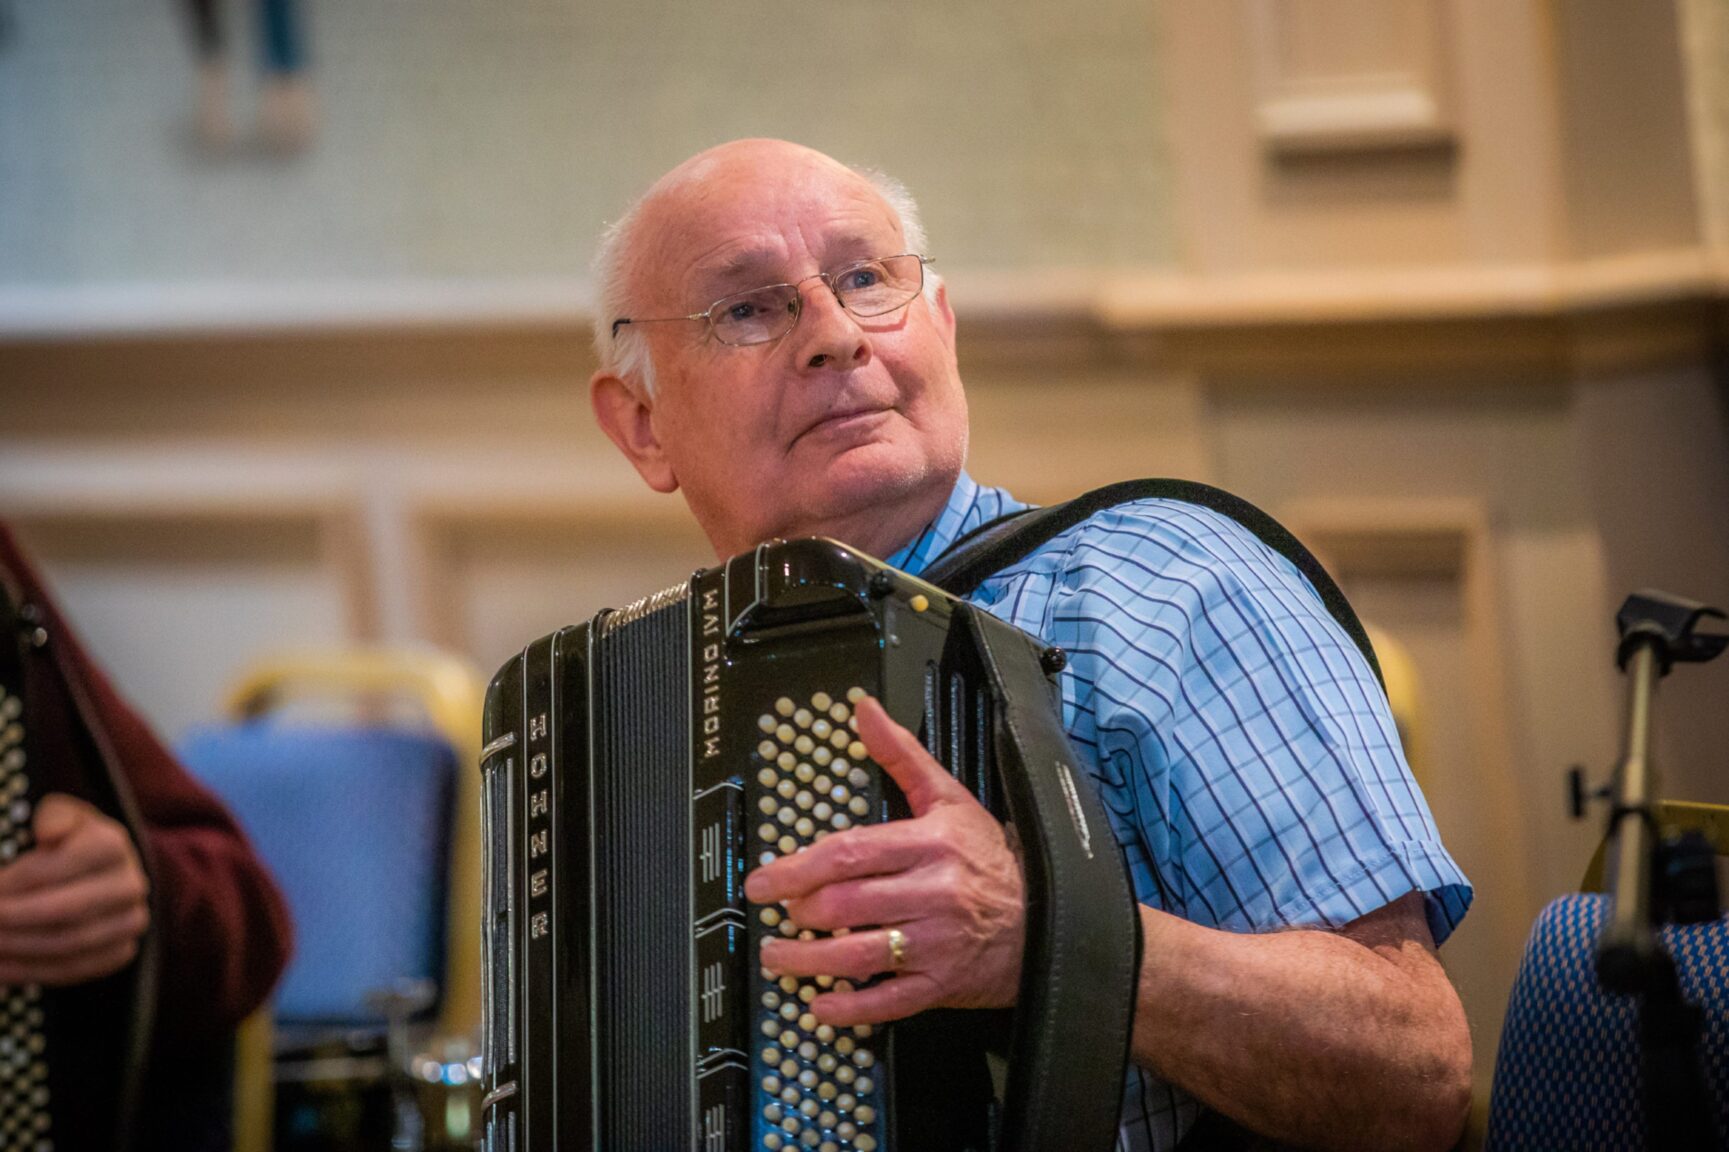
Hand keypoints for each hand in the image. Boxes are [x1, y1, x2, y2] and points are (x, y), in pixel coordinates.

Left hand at [0, 794, 149, 985]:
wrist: (102, 874)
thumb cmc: (69, 842)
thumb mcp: (60, 816)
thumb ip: (53, 815)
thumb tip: (48, 833)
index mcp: (113, 844)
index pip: (55, 868)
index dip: (13, 882)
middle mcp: (130, 884)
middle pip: (62, 911)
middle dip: (12, 920)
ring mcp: (131, 920)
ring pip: (67, 944)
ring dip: (17, 948)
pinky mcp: (122, 950)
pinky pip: (75, 969)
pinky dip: (32, 972)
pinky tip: (2, 968)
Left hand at [744, 696, 1024, 1026]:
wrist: (1047, 917)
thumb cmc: (988, 858)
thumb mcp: (948, 798)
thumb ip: (901, 755)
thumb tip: (863, 711)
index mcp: (931, 843)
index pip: (851, 852)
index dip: (798, 868)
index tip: (764, 880)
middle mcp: (933, 893)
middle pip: (846, 904)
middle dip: (800, 912)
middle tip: (779, 914)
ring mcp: (937, 943)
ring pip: (858, 955)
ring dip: (808, 960)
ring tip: (779, 958)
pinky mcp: (942, 985)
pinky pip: (888, 1002)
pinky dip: (849, 1008)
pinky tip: (820, 1005)